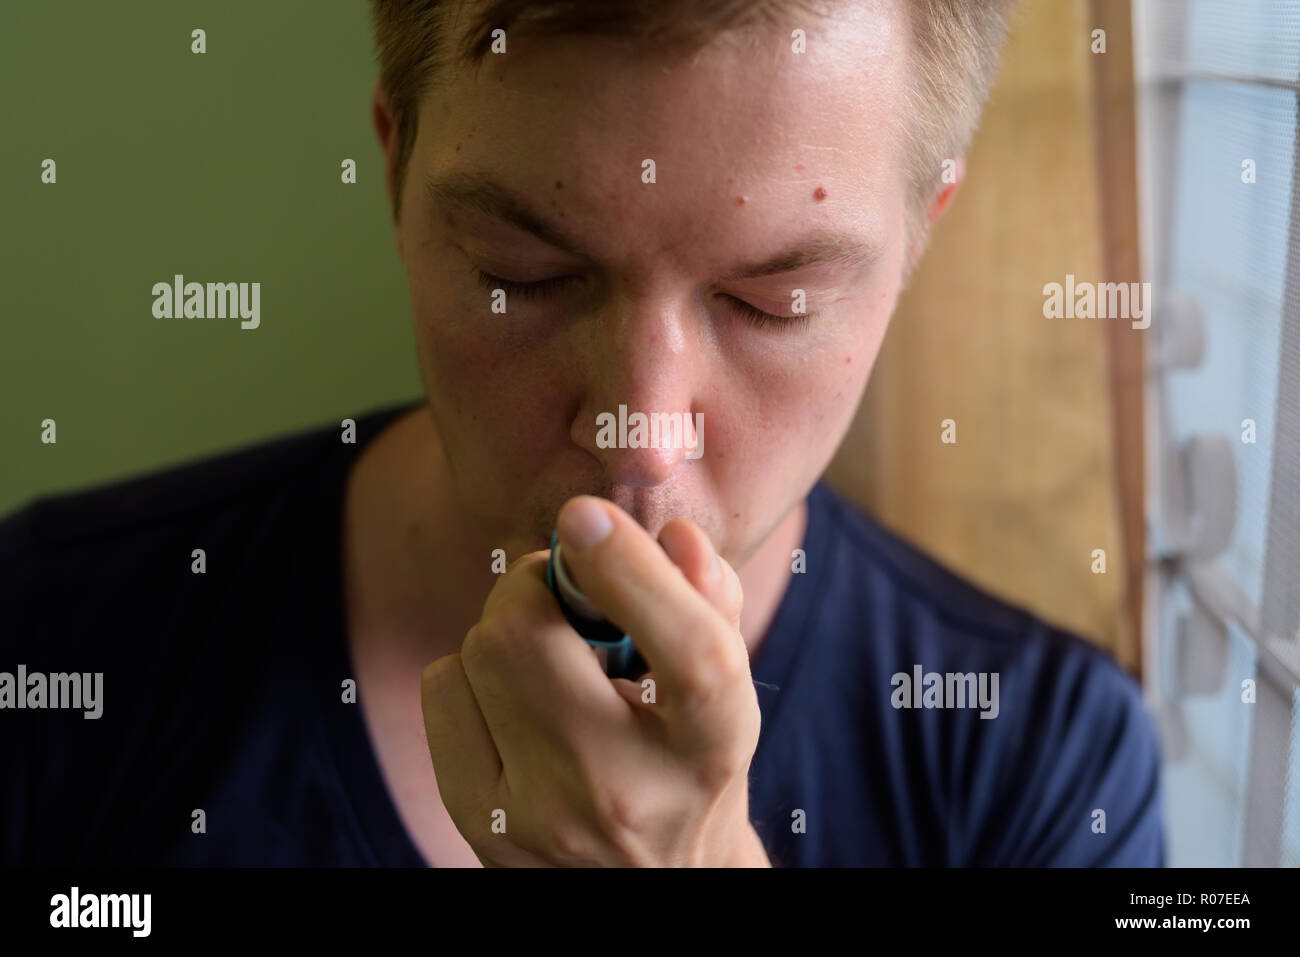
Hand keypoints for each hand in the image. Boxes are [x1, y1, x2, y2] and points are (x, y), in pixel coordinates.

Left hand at [419, 495, 769, 866]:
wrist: (654, 886)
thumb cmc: (690, 762)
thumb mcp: (724, 689)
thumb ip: (707, 601)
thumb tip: (674, 535)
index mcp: (712, 747)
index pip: (688, 654)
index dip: (633, 572)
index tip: (586, 516)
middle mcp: (627, 794)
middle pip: (526, 641)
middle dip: (533, 586)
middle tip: (561, 593)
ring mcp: (542, 818)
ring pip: (475, 655)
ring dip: (506, 628)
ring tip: (549, 659)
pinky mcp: (481, 826)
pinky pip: (442, 690)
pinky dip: (470, 672)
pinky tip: (514, 702)